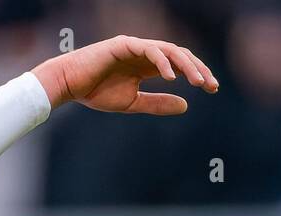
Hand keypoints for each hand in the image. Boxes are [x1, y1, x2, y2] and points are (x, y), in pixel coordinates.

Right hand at [32, 35, 217, 113]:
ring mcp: (135, 46)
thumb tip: (186, 106)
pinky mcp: (124, 45)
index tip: (212, 89)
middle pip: (180, 56)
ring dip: (186, 65)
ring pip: (169, 51)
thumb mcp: (132, 103)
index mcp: (147, 65)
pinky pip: (149, 49)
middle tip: (212, 85)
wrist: (68, 84)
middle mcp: (145, 52)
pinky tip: (172, 77)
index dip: (197, 74)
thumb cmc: (95, 93)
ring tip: (198, 82)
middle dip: (198, 69)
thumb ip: (157, 103)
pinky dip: (162, 62)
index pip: (179, 66)